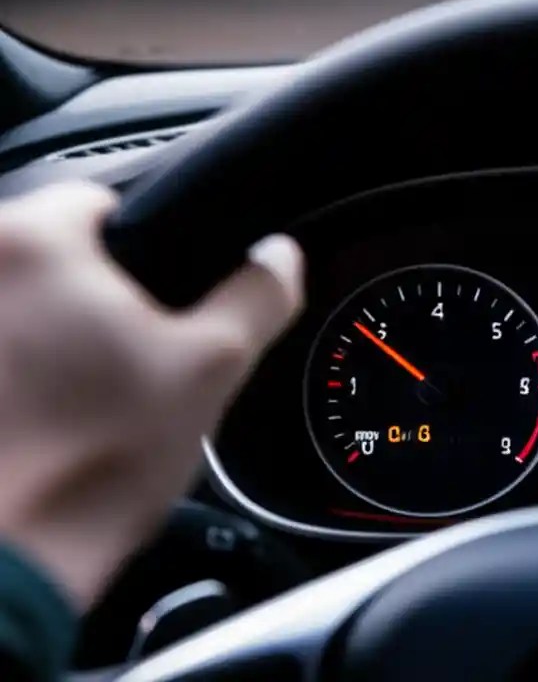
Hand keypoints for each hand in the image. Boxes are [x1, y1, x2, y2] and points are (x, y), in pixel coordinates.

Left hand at [0, 182, 302, 608]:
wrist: (5, 567)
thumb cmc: (98, 466)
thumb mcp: (211, 371)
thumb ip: (257, 297)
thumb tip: (280, 258)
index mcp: (34, 242)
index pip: (102, 201)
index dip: (145, 257)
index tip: (153, 309)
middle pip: (48, 258)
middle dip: (86, 302)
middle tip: (118, 371)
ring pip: (12, 309)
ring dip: (38, 338)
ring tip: (70, 409)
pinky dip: (9, 375)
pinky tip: (28, 427)